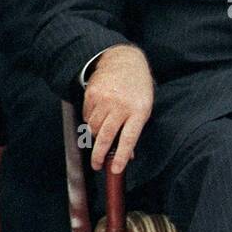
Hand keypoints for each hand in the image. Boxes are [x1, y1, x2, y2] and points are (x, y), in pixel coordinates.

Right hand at [82, 44, 153, 172]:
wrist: (123, 62)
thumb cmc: (137, 89)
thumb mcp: (144, 108)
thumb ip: (134, 129)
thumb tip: (126, 155)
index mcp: (139, 111)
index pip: (129, 138)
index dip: (121, 156)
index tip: (115, 169)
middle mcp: (121, 106)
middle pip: (106, 136)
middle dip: (99, 155)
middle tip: (96, 165)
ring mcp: (105, 100)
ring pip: (94, 128)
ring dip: (96, 135)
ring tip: (101, 133)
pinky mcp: (92, 95)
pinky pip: (87, 116)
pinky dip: (91, 121)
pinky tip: (98, 114)